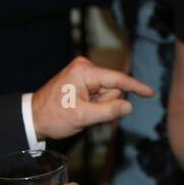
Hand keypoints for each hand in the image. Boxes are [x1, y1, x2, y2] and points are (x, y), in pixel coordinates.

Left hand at [31, 56, 153, 140]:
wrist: (33, 117)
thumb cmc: (53, 116)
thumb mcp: (82, 117)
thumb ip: (108, 111)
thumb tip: (128, 106)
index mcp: (84, 72)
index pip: (117, 79)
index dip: (135, 87)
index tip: (150, 93)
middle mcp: (85, 67)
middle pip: (112, 87)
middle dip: (105, 103)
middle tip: (86, 112)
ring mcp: (83, 72)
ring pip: (107, 92)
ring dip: (99, 105)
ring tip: (80, 110)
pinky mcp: (82, 79)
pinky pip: (99, 92)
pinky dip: (95, 103)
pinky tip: (80, 107)